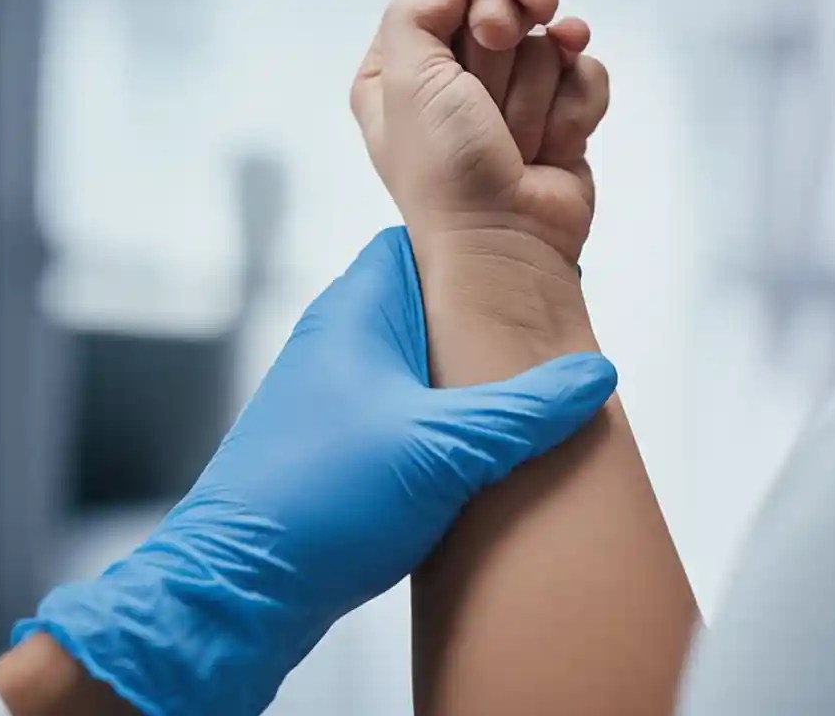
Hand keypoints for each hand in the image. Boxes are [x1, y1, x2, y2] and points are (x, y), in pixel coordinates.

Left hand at [12, 228, 617, 715]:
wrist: (239, 591)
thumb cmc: (323, 501)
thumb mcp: (446, 449)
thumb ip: (527, 409)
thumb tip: (595, 375)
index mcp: (356, 312)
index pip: (420, 243)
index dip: (477, 252)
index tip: (535, 276)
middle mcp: (339, 343)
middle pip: (427, 308)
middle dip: (484, 327)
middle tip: (544, 348)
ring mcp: (334, 396)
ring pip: (417, 367)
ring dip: (464, 386)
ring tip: (522, 406)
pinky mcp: (336, 447)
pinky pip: (403, 415)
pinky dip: (441, 427)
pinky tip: (475, 459)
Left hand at [352, 0, 610, 264]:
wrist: (505, 239)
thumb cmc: (447, 174)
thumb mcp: (403, 75)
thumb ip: (420, 5)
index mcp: (402, 69)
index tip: (485, 21)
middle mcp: (454, 82)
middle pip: (503, 8)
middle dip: (506, 37)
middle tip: (496, 48)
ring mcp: (511, 99)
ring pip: (547, 44)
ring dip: (533, 91)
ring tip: (514, 139)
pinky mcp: (558, 118)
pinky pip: (585, 73)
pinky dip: (573, 108)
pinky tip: (553, 142)